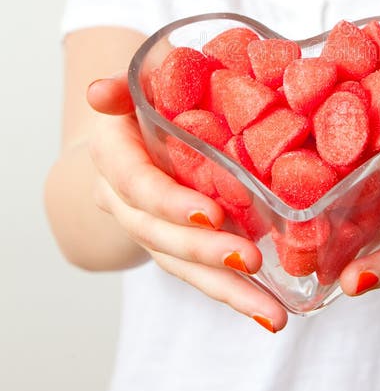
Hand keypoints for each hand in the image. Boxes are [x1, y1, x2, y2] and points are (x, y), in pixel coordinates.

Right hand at [87, 74, 288, 331]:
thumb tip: (99, 92)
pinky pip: (201, 274)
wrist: (135, 126)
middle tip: (250, 259)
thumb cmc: (152, 91)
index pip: (136, 183)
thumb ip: (125, 85)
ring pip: (182, 266)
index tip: (209, 215)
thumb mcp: (143, 77)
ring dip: (226, 290)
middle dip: (203, 251)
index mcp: (113, 155)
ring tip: (270, 313)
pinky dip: (236, 294)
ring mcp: (150, 228)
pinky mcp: (176, 246)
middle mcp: (124, 200)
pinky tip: (270, 313)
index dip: (169, 202)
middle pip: (159, 235)